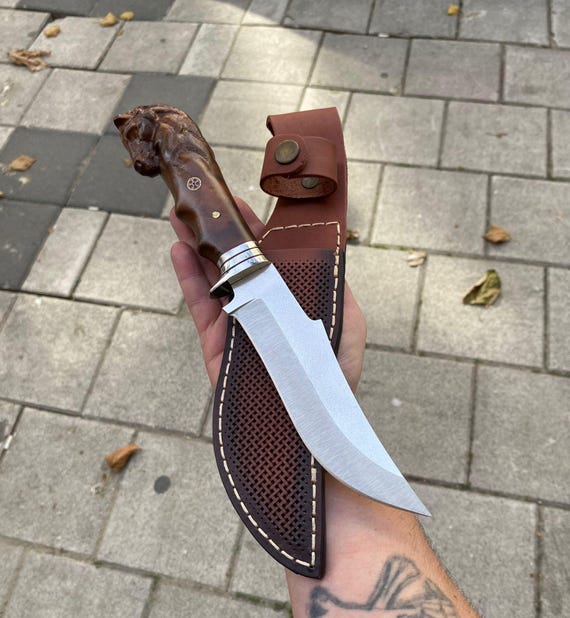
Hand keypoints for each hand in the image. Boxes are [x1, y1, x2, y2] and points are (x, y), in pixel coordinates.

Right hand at [169, 198, 366, 392]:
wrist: (306, 425)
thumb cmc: (334, 377)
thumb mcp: (348, 324)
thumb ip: (334, 288)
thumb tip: (324, 254)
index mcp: (289, 297)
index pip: (270, 254)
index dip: (254, 227)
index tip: (238, 202)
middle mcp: (261, 304)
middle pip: (235, 259)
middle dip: (218, 229)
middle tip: (200, 200)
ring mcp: (236, 320)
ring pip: (212, 275)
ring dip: (196, 244)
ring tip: (180, 215)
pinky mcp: (216, 341)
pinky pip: (199, 303)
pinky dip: (188, 277)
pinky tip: (178, 249)